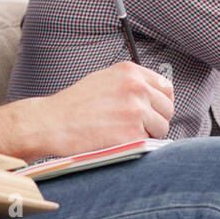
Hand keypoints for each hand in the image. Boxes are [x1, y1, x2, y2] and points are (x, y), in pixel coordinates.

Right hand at [26, 61, 174, 158]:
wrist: (51, 123)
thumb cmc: (74, 104)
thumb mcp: (105, 80)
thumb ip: (131, 83)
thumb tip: (155, 96)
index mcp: (130, 72)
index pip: (166, 87)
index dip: (161, 102)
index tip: (153, 111)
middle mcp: (136, 88)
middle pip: (167, 109)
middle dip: (156, 120)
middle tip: (135, 126)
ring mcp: (136, 112)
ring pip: (161, 128)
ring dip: (147, 134)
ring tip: (123, 134)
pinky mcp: (132, 135)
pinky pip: (149, 143)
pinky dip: (137, 146)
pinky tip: (117, 141)